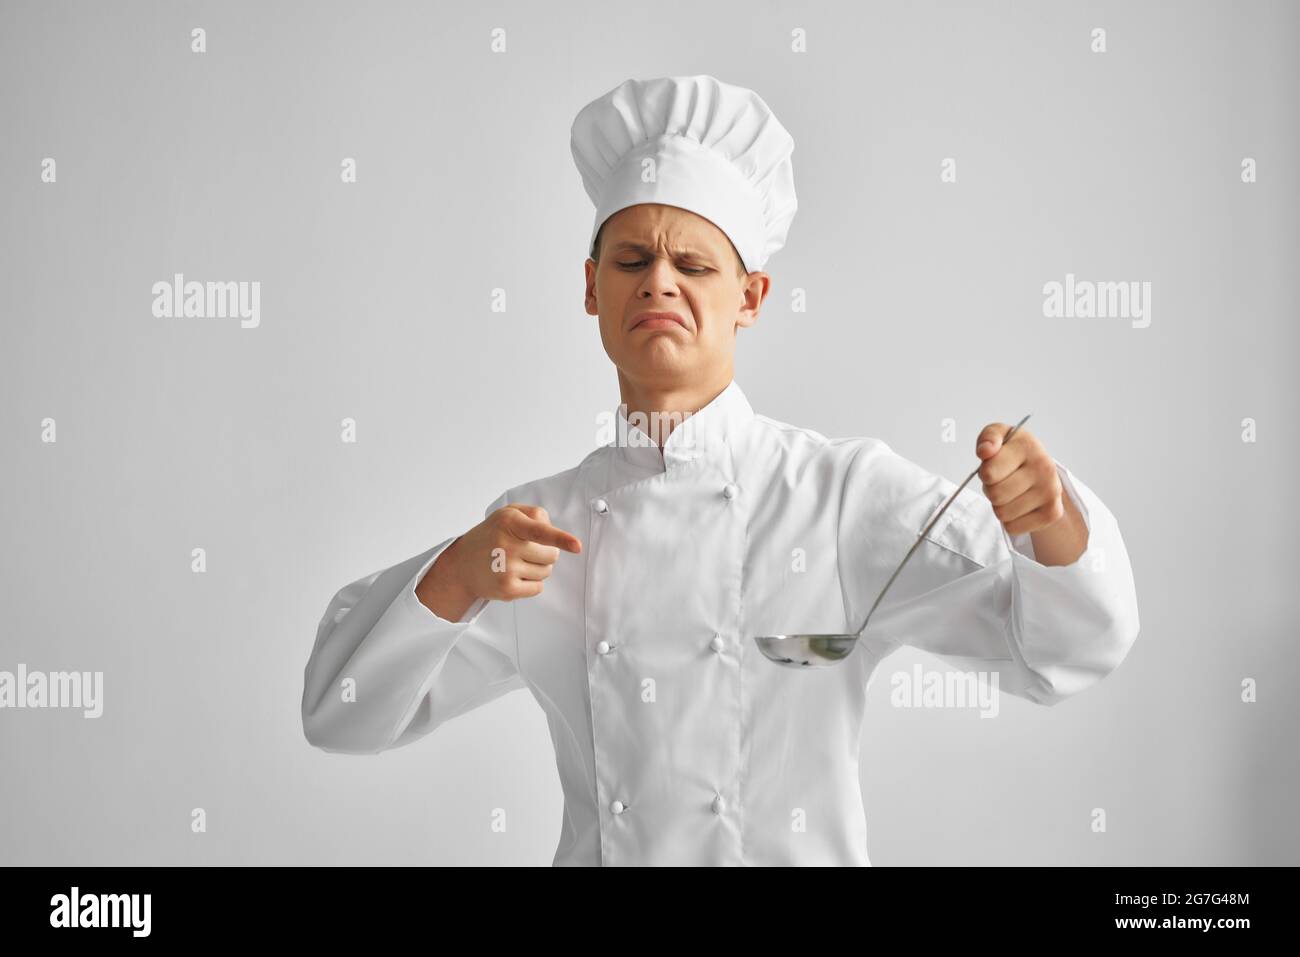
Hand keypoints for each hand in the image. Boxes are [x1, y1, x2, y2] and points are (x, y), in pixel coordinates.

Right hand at [448, 504, 582, 601]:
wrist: (462, 565)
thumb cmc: (491, 536)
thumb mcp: (508, 514)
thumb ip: (534, 514)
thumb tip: (554, 532)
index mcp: (509, 522)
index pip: (540, 531)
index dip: (561, 538)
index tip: (577, 546)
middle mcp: (506, 545)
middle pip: (552, 555)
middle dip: (546, 553)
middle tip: (525, 550)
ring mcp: (506, 569)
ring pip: (546, 572)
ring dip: (538, 568)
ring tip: (516, 562)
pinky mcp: (507, 589)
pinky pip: (538, 587)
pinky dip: (532, 583)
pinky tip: (514, 575)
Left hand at [974, 424, 1064, 535]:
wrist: (1041, 469)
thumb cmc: (1012, 453)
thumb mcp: (998, 436)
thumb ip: (988, 438)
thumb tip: (985, 451)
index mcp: (1028, 446)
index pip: (988, 473)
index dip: (985, 473)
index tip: (994, 466)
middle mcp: (1044, 468)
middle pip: (995, 495)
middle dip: (991, 490)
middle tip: (1001, 482)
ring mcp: (1051, 491)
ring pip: (1002, 513)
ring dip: (1000, 506)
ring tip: (1010, 492)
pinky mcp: (1053, 513)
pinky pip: (1013, 527)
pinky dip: (1010, 520)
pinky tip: (1019, 505)